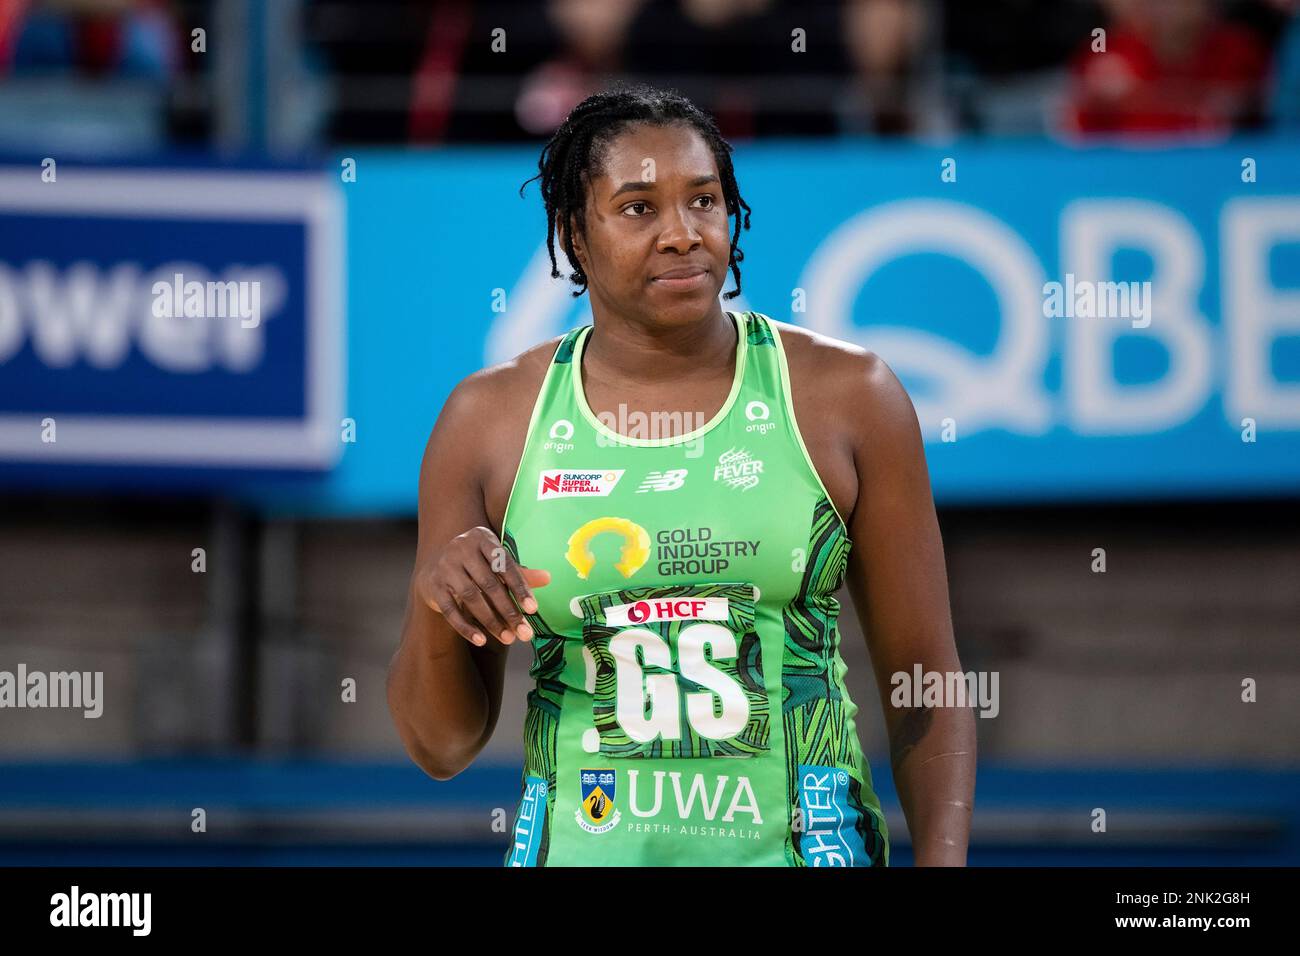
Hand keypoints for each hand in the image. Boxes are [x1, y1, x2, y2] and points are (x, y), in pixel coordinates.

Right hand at [416, 526, 550, 646]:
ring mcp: (445, 567)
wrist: (435, 564)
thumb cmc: (476, 563)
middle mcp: (461, 549)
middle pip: (489, 584)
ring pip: (471, 598)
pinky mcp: (433, 586)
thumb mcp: (496, 562)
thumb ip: (519, 572)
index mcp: (482, 539)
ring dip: (491, 621)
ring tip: (508, 638)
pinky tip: (481, 640)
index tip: (533, 610)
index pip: (505, 565)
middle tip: (524, 633)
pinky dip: (466, 628)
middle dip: (508, 611)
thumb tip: (548, 578)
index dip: (520, 588)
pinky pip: (450, 611)